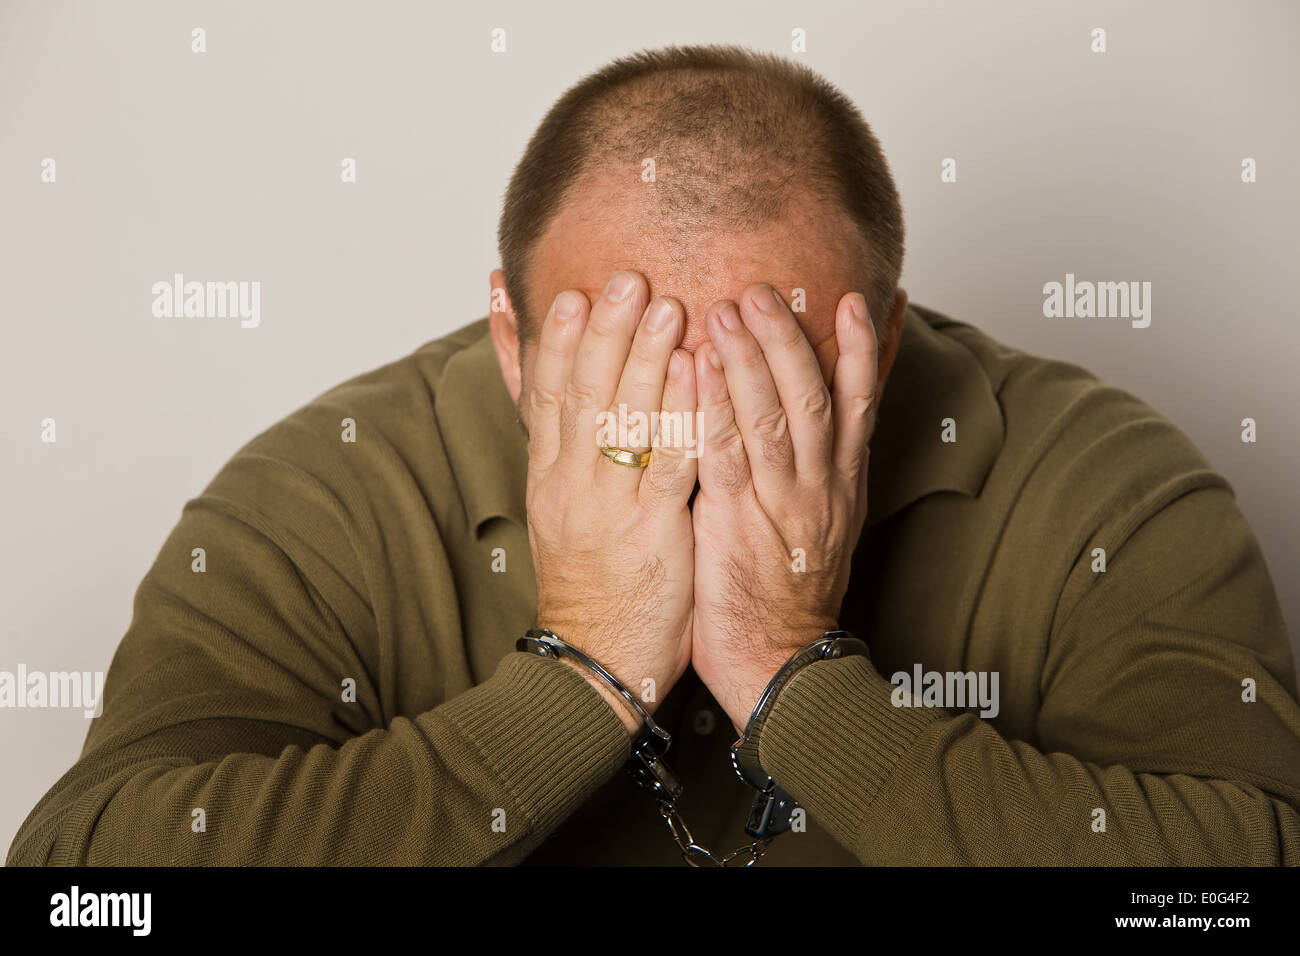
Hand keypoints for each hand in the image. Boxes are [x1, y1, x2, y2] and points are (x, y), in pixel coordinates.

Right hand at [523, 270, 697, 731]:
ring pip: (623, 422)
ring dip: (645, 361)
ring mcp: (611, 506)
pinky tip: (696, 380)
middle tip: (626, 279)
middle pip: (584, 395)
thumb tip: (532, 394)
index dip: (558, 343)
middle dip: (605, 333)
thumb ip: (553, 439)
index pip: (546, 396)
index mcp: (549, 475)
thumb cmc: (586, 577)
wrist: (594, 657)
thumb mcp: (554, 503)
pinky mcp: (652, 531)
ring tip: (667, 307)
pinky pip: (667, 466)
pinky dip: (681, 418)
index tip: (574, 293)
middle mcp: (573, 483)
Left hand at [690, 284, 879, 733]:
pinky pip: (726, 455)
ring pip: (773, 417)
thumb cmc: (791, 594)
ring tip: (730, 308)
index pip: (861, 404)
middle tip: (769, 288)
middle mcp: (819, 486)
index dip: (864, 350)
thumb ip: (825, 469)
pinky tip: (696, 369)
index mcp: (841, 484)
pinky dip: (713, 408)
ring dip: (751, 359)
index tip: (863, 299)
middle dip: (792, 339)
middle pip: (813, 396)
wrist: (781, 663)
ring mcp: (780, 504)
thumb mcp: (826, 526)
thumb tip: (828, 423)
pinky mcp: (735, 523)